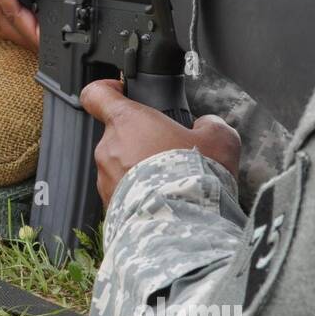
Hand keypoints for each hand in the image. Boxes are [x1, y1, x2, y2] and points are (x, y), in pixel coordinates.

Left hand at [80, 79, 240, 206]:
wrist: (179, 226)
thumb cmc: (193, 177)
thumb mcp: (218, 140)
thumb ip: (210, 125)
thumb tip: (206, 127)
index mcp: (127, 121)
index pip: (96, 94)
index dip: (106, 90)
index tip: (119, 92)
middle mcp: (108, 148)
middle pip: (118, 135)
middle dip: (141, 142)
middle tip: (169, 153)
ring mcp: (105, 179)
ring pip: (119, 166)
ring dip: (139, 171)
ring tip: (169, 183)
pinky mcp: (108, 206)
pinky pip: (122, 194)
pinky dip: (138, 195)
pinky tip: (163, 202)